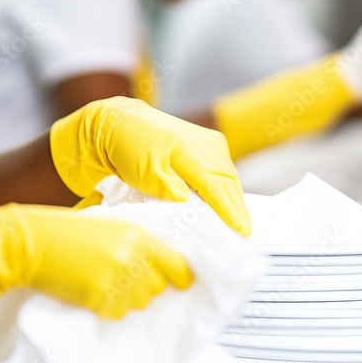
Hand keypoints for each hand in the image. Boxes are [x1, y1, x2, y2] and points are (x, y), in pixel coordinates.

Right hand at [13, 206, 193, 318]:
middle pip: (157, 288)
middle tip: (119, 278)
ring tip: (101, 281)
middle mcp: (133, 257)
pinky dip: (105, 307)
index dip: (180, 277)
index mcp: (139, 236)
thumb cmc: (70, 235)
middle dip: (143, 288)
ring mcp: (118, 278)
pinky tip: (89, 290)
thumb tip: (161, 269)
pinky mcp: (100, 296)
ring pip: (137, 303)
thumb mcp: (111, 229)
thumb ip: (138, 245)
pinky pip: (115, 313)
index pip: (176, 264)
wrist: (34, 243)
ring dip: (124, 298)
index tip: (182, 284)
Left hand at [50, 97, 251, 235]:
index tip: (241, 231)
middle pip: (229, 184)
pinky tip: (219, 208)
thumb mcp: (143, 170)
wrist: (120, 125)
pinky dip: (222, 191)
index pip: (217, 187)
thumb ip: (165, 186)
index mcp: (192, 152)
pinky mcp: (207, 148)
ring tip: (232, 228)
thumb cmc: (129, 147)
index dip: (230, 211)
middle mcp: (208, 147)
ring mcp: (210, 145)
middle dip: (236, 210)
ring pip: (228, 180)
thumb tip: (185, 202)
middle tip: (240, 237)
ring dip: (230, 202)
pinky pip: (221, 174)